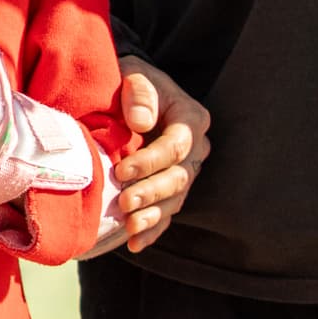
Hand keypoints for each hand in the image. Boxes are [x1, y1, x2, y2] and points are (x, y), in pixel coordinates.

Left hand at [109, 65, 209, 251]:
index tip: (122, 170)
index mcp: (191, 118)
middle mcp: (195, 148)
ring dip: (152, 215)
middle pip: (178, 177)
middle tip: (124, 202)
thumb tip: (140, 122)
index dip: (150, 161)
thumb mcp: (135, 74)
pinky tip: (135, 243)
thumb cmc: (130, 81)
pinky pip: (166, 213)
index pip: (176, 146)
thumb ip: (140, 93)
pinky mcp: (171, 188)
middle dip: (151, 192)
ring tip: (130, 227)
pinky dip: (152, 230)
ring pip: (175, 199)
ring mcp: (185, 170)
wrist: (126, 91)